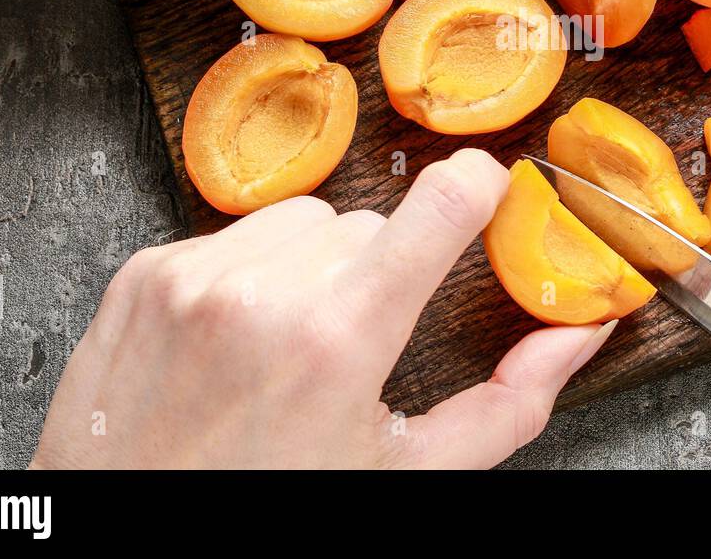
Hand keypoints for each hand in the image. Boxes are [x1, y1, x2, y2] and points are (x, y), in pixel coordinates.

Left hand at [31, 148, 613, 468]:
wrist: (132, 531)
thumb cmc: (273, 509)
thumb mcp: (404, 474)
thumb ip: (508, 403)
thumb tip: (578, 336)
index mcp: (340, 339)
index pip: (442, 201)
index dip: (478, 186)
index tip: (486, 193)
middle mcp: (264, 291)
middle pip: (369, 224)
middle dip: (376, 271)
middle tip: (349, 347)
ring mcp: (196, 275)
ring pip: (303, 219)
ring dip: (310, 265)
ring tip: (285, 344)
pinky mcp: (146, 271)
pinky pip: (233, 234)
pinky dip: (247, 273)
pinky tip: (233, 339)